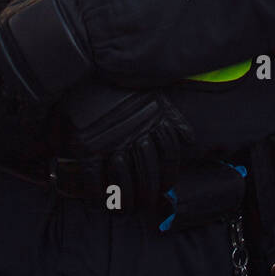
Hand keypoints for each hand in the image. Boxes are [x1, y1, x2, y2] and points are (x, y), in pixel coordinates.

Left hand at [0, 0, 92, 116]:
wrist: (86, 23)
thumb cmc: (54, 4)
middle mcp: (1, 61)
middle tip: (6, 82)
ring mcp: (19, 80)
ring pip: (5, 100)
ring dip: (11, 101)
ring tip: (21, 97)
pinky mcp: (39, 96)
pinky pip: (26, 114)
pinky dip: (28, 117)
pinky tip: (32, 113)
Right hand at [57, 79, 193, 211]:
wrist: (89, 64)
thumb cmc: (123, 85)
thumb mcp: (155, 97)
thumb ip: (172, 119)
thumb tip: (189, 140)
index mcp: (152, 121)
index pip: (168, 157)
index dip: (168, 178)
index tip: (164, 190)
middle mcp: (134, 133)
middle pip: (147, 174)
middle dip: (147, 195)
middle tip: (144, 207)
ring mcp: (110, 140)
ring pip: (122, 181)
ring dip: (123, 201)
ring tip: (122, 211)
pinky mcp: (86, 144)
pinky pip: (93, 177)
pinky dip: (95, 194)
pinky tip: (97, 202)